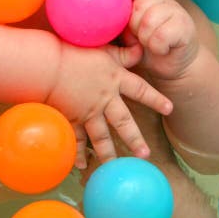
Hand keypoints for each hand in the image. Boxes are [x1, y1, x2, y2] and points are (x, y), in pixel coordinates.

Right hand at [45, 42, 172, 168]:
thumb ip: (123, 53)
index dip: (155, 99)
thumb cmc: (74, 50)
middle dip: (135, 139)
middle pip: (123, 122)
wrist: (49, 66)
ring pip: (101, 137)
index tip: (169, 109)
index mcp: (114, 79)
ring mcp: (88, 110)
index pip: (140, 90)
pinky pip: (77, 138)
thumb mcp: (104, 48)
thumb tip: (141, 49)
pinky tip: (81, 165)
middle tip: (145, 156)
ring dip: (109, 154)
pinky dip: (78, 152)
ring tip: (115, 169)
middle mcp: (105, 98)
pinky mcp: (72, 117)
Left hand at [122, 0, 200, 80]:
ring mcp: (177, 11)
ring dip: (146, 40)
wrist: (174, 65)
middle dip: (135, 28)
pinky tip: (163, 48)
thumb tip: (111, 9)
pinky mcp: (186, 26)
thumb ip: (124, 18)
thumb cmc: (148, 46)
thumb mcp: (132, 31)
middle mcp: (164, 0)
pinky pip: (160, 36)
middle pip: (138, 7)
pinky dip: (157, 48)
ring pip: (148, 22)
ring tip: (152, 43)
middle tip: (142, 37)